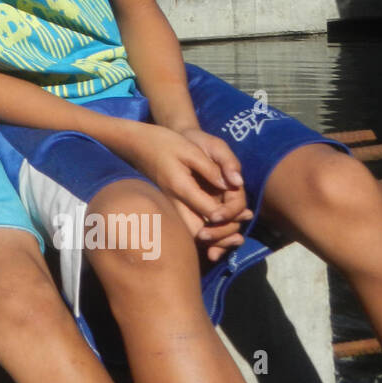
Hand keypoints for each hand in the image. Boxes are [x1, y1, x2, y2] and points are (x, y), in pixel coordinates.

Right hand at [114, 122, 249, 255]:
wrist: (136, 143)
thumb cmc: (164, 142)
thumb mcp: (189, 149)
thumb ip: (211, 169)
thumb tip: (233, 185)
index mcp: (181, 188)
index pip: (211, 213)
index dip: (230, 217)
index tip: (245, 213)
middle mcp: (174, 203)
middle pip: (199, 234)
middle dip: (222, 237)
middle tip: (240, 234)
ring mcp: (170, 206)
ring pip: (192, 234)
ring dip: (214, 240)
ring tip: (236, 238)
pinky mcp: (170, 206)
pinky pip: (187, 227)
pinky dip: (204, 233)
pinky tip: (220, 231)